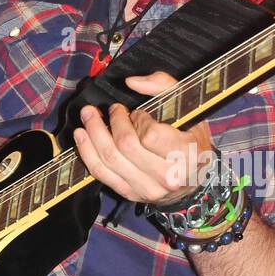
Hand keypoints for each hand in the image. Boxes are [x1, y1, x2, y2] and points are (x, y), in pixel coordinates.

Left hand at [72, 71, 212, 206]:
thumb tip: (131, 82)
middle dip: (112, 122)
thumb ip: (164, 85)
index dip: (138, 119)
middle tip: (111, 108)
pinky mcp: (130, 193)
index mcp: (186, 154)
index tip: (138, 112)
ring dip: (94, 133)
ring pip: (109, 159)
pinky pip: (101, 174)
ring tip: (88, 116)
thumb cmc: (191, 137)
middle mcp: (168, 177)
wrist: (193, 176)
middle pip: (125, 146)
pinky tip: (81, 136)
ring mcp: (148, 188)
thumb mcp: (187, 108)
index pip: (150, 136)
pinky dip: (87, 153)